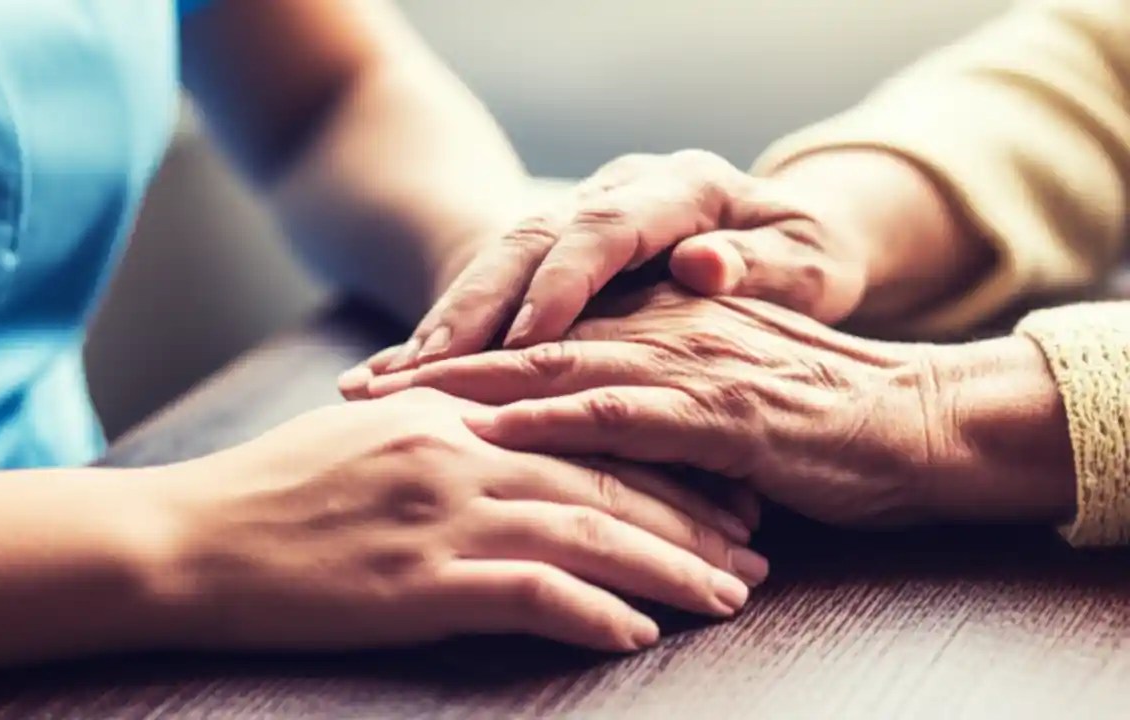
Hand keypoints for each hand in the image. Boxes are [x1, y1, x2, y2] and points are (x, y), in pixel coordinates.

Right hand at [146, 388, 764, 654]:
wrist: (188, 538)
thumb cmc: (275, 490)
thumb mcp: (370, 437)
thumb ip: (449, 431)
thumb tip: (518, 457)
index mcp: (457, 413)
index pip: (586, 429)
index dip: (662, 457)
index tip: (719, 484)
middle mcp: (464, 452)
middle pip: (607, 481)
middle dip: (693, 516)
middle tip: (757, 544)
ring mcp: (444, 513)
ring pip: (590, 533)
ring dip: (671, 567)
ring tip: (733, 595)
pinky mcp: (422, 580)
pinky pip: (532, 594)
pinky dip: (593, 613)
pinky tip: (640, 633)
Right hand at [349, 150, 868, 382]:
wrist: (786, 239)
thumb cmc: (807, 261)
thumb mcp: (810, 264)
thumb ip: (766, 266)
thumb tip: (703, 261)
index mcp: (686, 186)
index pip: (613, 226)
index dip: (566, 282)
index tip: (530, 338)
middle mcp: (621, 190)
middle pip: (534, 239)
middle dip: (479, 306)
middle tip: (434, 367)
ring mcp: (581, 216)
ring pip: (499, 261)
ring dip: (450, 323)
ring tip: (398, 378)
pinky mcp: (556, 251)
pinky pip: (492, 286)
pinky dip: (450, 331)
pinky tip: (403, 373)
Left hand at [358, 286, 964, 527]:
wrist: (918, 424)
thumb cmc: (814, 423)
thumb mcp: (716, 405)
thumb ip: (650, 408)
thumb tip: (578, 435)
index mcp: (655, 327)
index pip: (539, 337)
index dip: (457, 357)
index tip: (384, 383)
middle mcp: (661, 332)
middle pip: (525, 344)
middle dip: (435, 368)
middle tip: (354, 392)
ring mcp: (688, 365)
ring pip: (557, 366)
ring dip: (469, 384)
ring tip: (395, 406)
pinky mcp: (721, 409)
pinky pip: (623, 409)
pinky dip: (555, 416)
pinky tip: (498, 427)